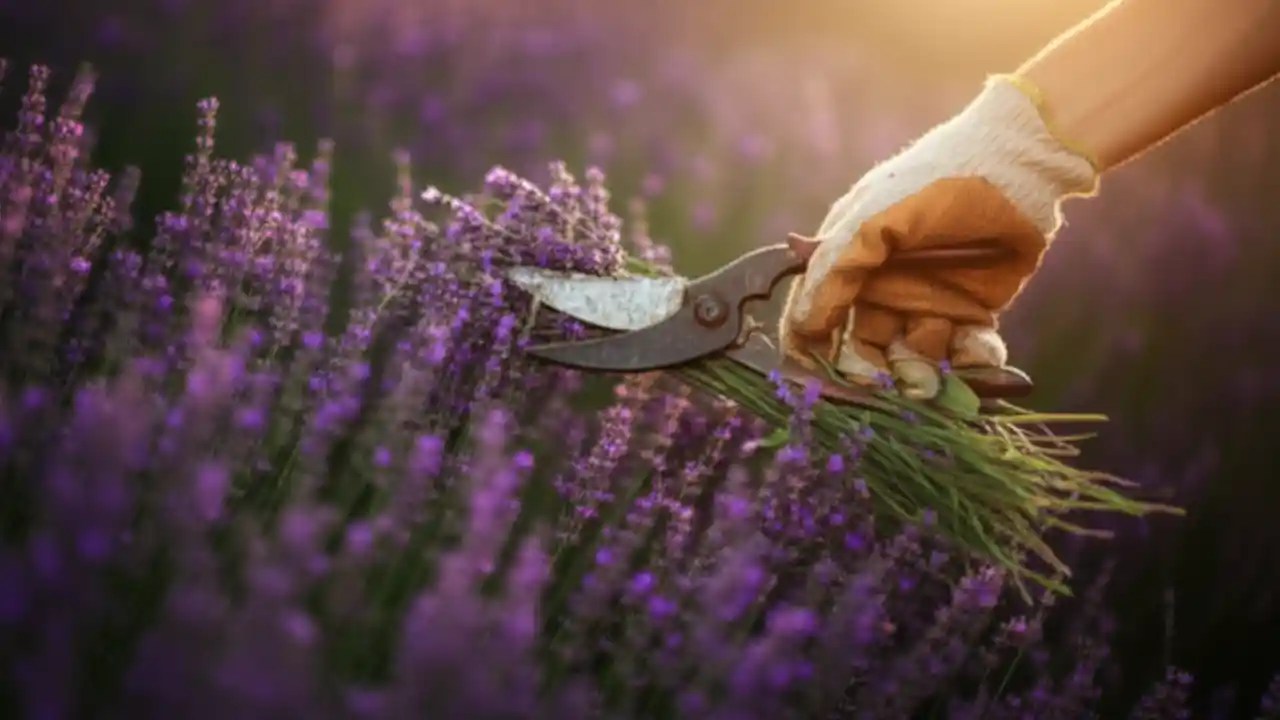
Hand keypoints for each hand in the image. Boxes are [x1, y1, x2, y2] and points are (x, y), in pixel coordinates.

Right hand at [781, 76, 1098, 398]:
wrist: (1017, 167)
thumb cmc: (934, 184)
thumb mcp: (873, 223)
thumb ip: (835, 274)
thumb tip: (801, 325)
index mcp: (850, 263)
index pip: (820, 316)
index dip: (817, 349)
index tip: (823, 376)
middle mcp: (883, 288)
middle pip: (866, 349)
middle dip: (874, 371)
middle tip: (888, 383)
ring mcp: (926, 301)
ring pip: (914, 356)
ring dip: (922, 370)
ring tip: (935, 368)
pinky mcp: (970, 311)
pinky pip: (963, 351)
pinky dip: (971, 361)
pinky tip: (978, 352)